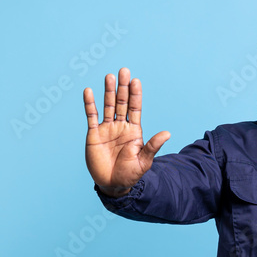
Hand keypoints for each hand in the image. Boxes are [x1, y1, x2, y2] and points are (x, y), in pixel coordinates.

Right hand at [84, 67, 169, 196]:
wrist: (112, 185)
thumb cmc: (130, 174)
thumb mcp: (144, 161)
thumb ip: (152, 146)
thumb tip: (167, 133)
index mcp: (134, 131)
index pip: (135, 108)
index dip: (135, 95)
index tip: (136, 81)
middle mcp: (121, 127)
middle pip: (122, 103)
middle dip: (123, 87)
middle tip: (124, 71)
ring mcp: (107, 129)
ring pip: (108, 106)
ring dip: (108, 92)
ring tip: (109, 77)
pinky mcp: (94, 134)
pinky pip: (91, 116)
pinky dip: (90, 104)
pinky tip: (89, 91)